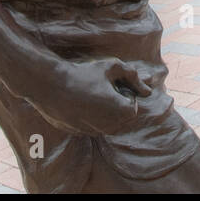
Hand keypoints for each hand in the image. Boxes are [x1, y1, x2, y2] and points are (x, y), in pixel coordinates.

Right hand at [33, 57, 151, 136]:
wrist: (51, 85)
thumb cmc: (84, 73)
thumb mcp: (112, 66)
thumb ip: (133, 76)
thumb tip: (148, 90)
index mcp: (122, 112)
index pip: (133, 105)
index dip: (124, 92)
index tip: (111, 84)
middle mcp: (110, 127)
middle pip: (121, 117)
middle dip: (116, 103)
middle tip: (100, 88)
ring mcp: (93, 132)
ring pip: (107, 122)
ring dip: (103, 110)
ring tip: (89, 94)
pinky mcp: (79, 133)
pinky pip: (91, 125)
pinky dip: (89, 115)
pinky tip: (77, 102)